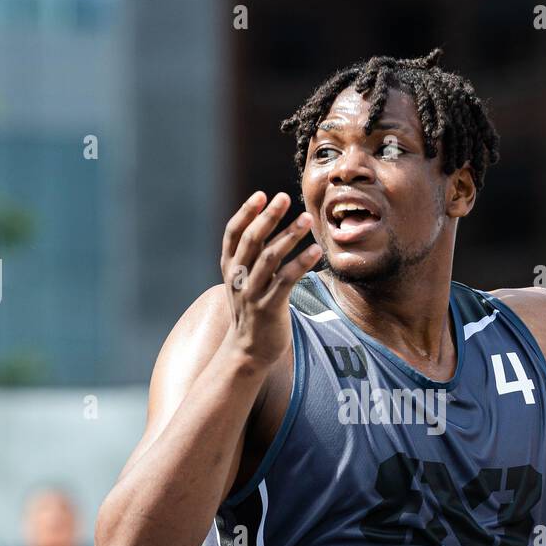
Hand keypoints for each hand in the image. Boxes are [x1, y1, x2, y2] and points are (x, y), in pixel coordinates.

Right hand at [219, 191, 322, 365]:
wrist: (247, 351)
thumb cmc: (251, 310)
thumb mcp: (243, 280)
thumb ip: (251, 255)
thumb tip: (265, 224)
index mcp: (230, 267)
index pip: (233, 233)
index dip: (246, 212)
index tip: (261, 195)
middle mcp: (238, 277)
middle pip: (252, 240)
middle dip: (268, 217)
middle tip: (284, 197)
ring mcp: (252, 293)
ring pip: (269, 257)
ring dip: (289, 236)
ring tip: (307, 219)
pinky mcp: (269, 308)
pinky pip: (286, 280)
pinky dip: (301, 263)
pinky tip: (316, 251)